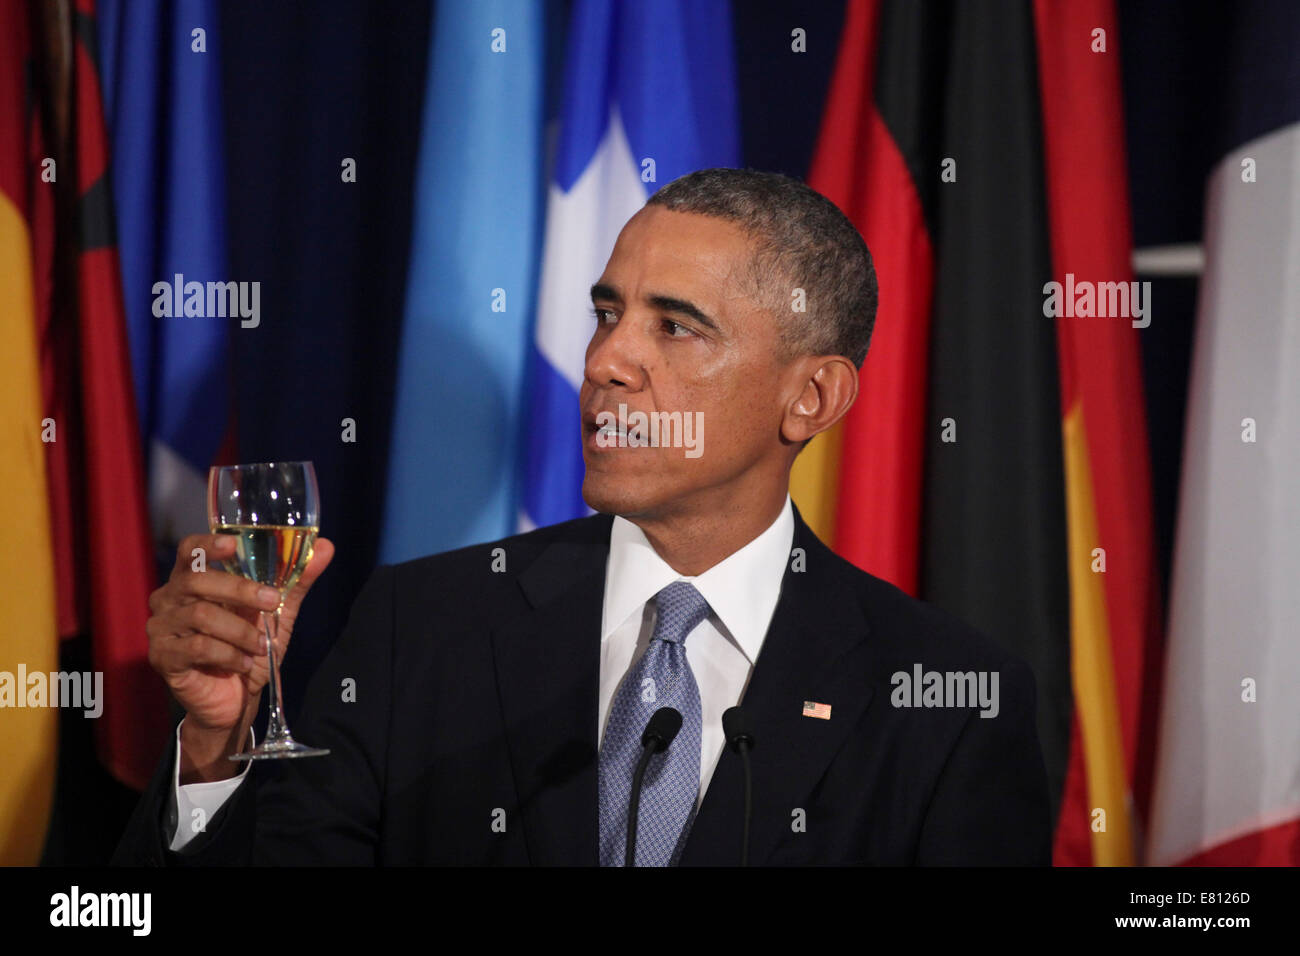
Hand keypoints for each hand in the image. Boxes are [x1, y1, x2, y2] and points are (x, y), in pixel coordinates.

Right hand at [146, 533, 333, 778]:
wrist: (236, 700)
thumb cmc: (249, 649)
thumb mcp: (278, 614)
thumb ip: (297, 582)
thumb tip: (326, 547)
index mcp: (192, 580)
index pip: (188, 550)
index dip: (207, 544)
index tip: (235, 544)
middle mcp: (169, 599)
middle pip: (198, 581)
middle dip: (240, 590)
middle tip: (273, 603)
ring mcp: (162, 627)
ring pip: (200, 615)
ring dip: (240, 631)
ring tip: (260, 646)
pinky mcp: (163, 656)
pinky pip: (197, 647)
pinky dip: (228, 654)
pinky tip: (243, 663)